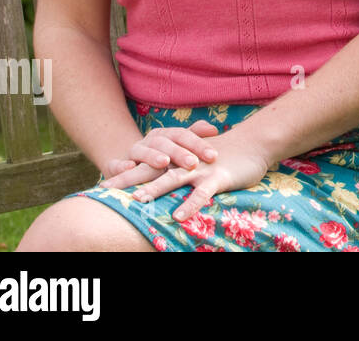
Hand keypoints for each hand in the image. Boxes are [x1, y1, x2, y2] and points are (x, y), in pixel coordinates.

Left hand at [100, 127, 274, 221]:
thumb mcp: (201, 159)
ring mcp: (201, 169)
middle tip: (106, 190)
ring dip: (155, 189)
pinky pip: (202, 193)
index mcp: (178, 159)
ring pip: (173, 178)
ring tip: (137, 200)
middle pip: (152, 171)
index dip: (125, 174)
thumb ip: (182, 166)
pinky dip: (190, 204)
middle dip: (129, 180)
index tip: (103, 184)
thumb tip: (164, 177)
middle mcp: (185, 162)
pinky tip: (178, 216)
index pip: (147, 166)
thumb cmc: (228, 154)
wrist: (256, 142)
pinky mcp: (218, 177)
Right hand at [101, 120, 220, 178]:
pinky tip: (129, 168)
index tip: (214, 156)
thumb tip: (214, 130)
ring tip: (163, 162)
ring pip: (141, 151)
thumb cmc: (164, 159)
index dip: (199, 144)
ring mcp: (132, 153)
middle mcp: (149, 141)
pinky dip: (121, 166)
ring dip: (152, 156)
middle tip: (193, 163)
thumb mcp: (180, 149)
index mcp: (166, 135)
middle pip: (165, 143)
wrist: (131, 167)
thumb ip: (195, 137)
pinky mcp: (115, 167)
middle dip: (180, 153)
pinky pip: (115, 165)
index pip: (183, 135)